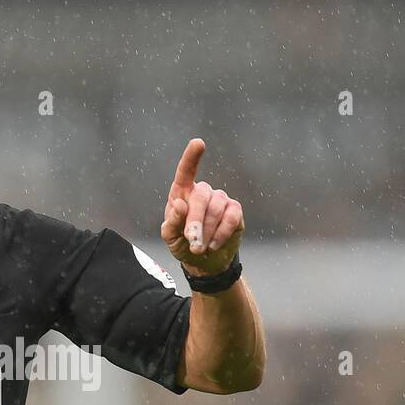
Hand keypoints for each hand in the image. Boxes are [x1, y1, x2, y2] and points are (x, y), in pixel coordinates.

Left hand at [160, 138, 244, 276]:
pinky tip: (214, 245)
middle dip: (196, 221)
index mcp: (182, 193)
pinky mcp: (234, 211)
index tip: (198, 143)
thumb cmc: (183, 244)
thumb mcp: (170, 237)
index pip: (186, 171)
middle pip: (201, 196)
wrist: (204, 261)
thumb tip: (180, 204)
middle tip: (193, 243)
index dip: (191, 157)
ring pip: (216, 209)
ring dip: (207, 232)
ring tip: (200, 248)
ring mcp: (220, 199)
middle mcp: (203, 192)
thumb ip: (172, 222)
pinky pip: (231, 218)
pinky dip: (221, 234)